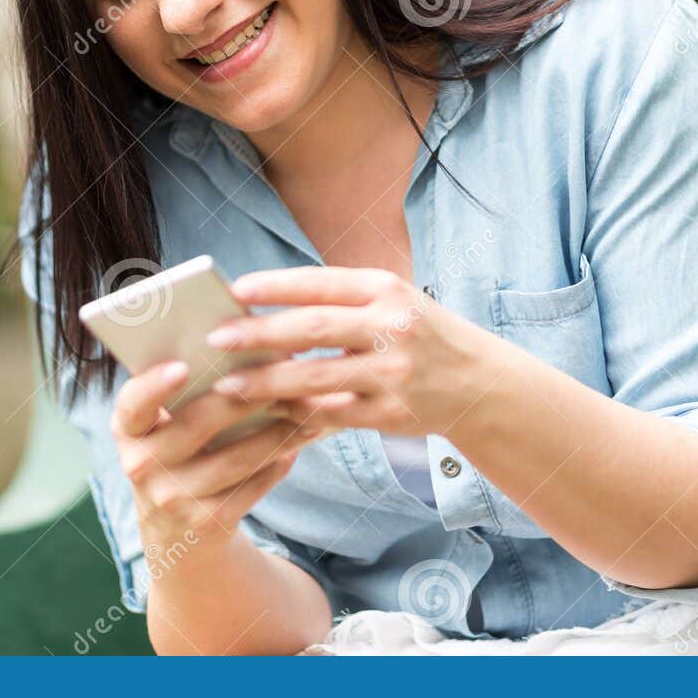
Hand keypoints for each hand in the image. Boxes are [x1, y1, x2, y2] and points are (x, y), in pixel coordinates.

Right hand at [110, 359, 324, 548]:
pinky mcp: (207, 522)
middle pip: (198, 424)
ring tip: (309, 406)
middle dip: (245, 395)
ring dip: (279, 430)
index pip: (133, 404)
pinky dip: (280, 460)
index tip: (182, 367)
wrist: (174, 533)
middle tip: (284, 367)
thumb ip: (185, 395)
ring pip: (237, 457)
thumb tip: (243, 349)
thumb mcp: (162, 428)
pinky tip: (301, 441)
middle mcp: (142, 465)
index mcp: (128, 430)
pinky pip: (253, 485)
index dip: (154, 386)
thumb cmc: (176, 455)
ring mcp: (173, 498)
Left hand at [204, 267, 494, 436]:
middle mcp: (392, 326)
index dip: (276, 286)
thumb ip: (340, 302)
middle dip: (260, 333)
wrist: (480, 384)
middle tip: (216, 339)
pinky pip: (332, 414)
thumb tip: (262, 307)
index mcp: (387, 289)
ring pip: (316, 377)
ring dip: (266, 382)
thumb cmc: (421, 336)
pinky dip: (295, 414)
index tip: (235, 290)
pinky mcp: (391, 413)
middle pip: (314, 327)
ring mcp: (393, 372)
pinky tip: (265, 413)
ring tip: (227, 384)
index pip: (322, 283)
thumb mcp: (393, 302)